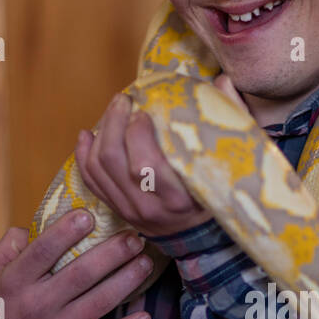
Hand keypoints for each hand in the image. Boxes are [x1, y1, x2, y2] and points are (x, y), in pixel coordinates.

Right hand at [0, 211, 155, 318]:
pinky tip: (145, 317)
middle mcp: (37, 304)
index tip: (89, 215)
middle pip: (81, 275)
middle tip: (134, 237)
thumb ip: (10, 244)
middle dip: (112, 254)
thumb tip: (39, 222)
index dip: (66, 232)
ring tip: (145, 262)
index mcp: (15, 281)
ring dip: (126, 281)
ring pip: (98, 302)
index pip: (42, 252)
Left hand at [75, 73, 245, 237]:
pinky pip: (91, 181)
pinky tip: (87, 134)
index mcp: (179, 199)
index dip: (137, 135)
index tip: (143, 112)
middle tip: (123, 100)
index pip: (145, 166)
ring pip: (99, 168)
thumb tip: (223, 80)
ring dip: (100, 132)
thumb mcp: (235, 164)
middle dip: (113, 123)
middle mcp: (150, 208)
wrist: (201, 238)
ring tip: (114, 110)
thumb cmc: (220, 194)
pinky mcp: (118, 211)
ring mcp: (130, 211)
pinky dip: (84, 154)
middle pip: (114, 161)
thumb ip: (232, 122)